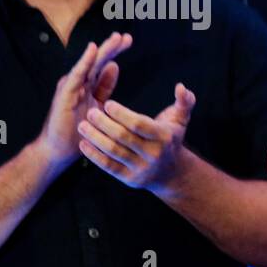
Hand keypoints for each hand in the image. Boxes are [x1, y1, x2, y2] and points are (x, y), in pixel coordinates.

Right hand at [38, 32, 131, 170]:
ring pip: (89, 64)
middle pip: (98, 60)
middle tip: (126, 36)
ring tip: (116, 39)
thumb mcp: (98, 105)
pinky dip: (85, 61)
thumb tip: (115, 66)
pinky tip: (93, 50)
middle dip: (112, 47)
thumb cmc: (78, 129)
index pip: (103, 63)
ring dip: (102, 50)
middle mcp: (78, 82)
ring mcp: (71, 87)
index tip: (129, 39)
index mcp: (87, 84)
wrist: (59, 149)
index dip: (115, 51)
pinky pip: (77, 75)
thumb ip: (104, 86)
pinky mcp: (65, 94)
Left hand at [76, 82, 195, 194]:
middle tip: (90, 112)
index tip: (107, 103)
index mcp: (164, 137)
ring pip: (113, 151)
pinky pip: (108, 166)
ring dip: (94, 137)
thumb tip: (181, 87)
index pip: (138, 124)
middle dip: (103, 124)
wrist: (171, 172)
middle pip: (122, 137)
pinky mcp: (129, 179)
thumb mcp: (180, 120)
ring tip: (82, 125)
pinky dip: (94, 155)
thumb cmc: (171, 139)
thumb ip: (184, 101)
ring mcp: (141, 168)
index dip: (121, 114)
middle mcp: (153, 154)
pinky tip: (83, 144)